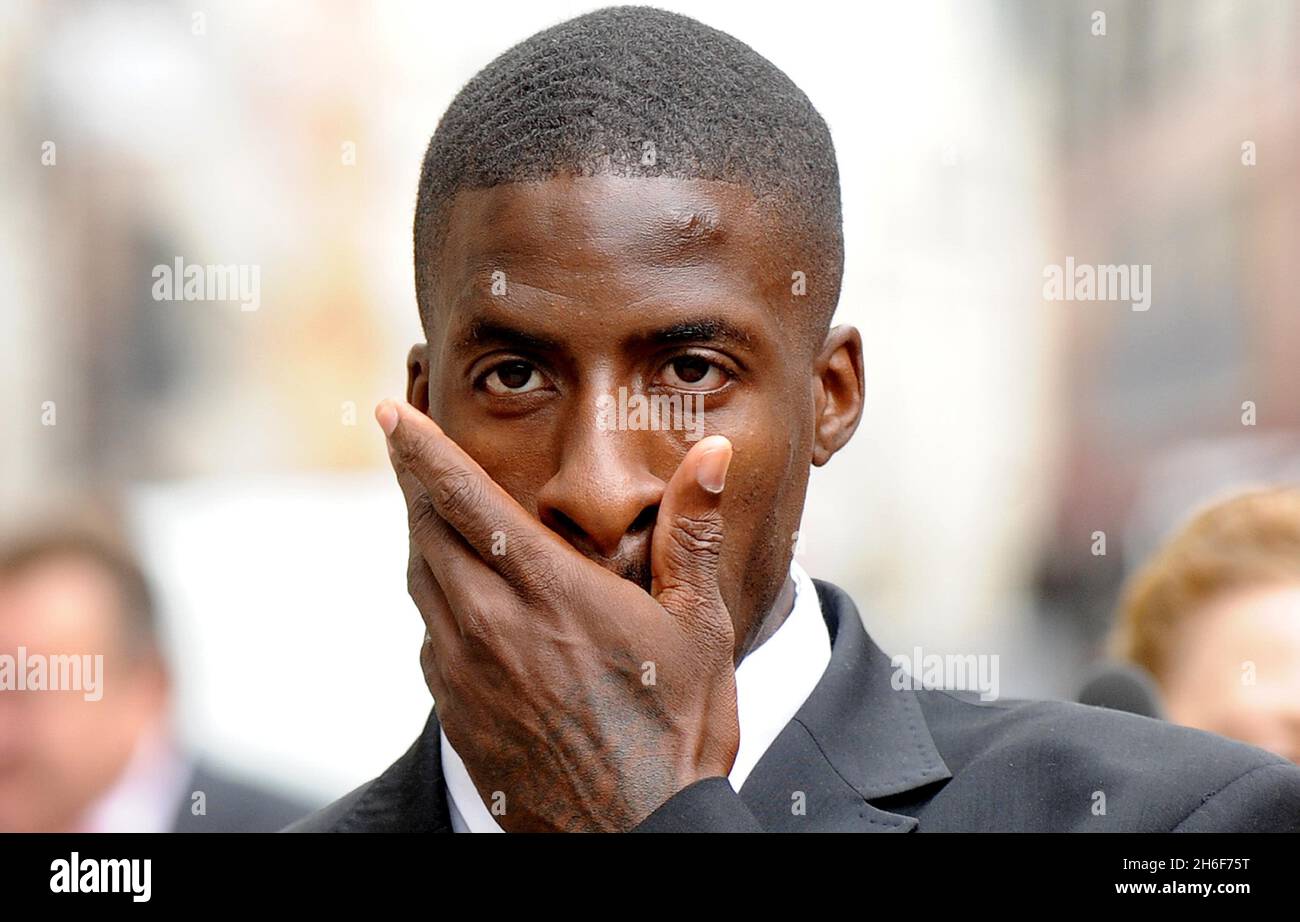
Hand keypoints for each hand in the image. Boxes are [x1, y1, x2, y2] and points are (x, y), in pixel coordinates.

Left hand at [376, 399, 740, 831]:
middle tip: (413, 449)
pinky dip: (437, 599)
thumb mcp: (699, 626)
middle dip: (417, 483)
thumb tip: (714, 454)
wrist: (638, 834)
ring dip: (424, 539)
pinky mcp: (456, 711)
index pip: (465, 499)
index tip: (390, 411)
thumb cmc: (676, 730)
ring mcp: (466, 674)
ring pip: (421, 581)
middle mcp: (492, 627)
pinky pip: (429, 635)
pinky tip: (466, 600)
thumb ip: (692, 532)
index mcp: (550, 594)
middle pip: (426, 532)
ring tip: (439, 515)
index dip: (422, 449)